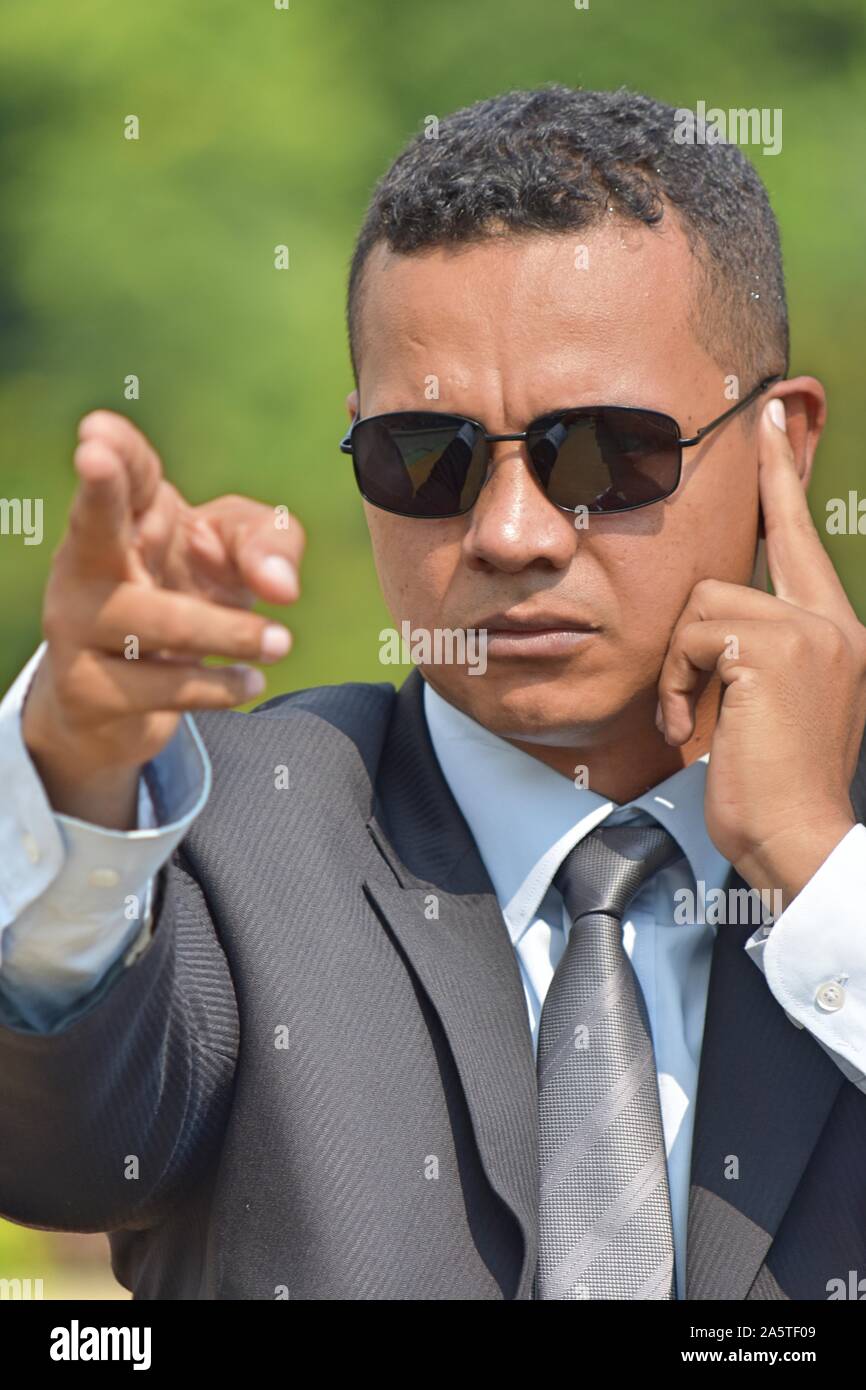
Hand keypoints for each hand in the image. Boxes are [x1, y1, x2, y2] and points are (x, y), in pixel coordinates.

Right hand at [23, 410, 304, 825]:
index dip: (117, 451)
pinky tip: (250, 683)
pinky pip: (162, 687)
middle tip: (94, 456)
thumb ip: (270, 544)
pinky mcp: (85, 690)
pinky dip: (220, 686)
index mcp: (129, 516)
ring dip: (229, 633)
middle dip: (98, 493)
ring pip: (157, 622)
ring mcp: (76, 625)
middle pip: (94, 525)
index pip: (125, 474)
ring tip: (280, 642)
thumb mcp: (236, 558)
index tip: (98, 430)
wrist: (131, 699)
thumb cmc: (187, 596)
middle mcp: (86, 563)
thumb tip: (282, 586)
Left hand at [656, 400, 865, 906]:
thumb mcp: (771, 710)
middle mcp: (835, 624)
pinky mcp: (774, 647)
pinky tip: (685, 725)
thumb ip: (758, 655)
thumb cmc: (770, 788)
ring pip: (704, 605)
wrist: (796, 840)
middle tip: (752, 456)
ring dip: (678, 667)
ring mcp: (811, 632)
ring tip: (687, 718)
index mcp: (838, 637)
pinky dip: (673, 683)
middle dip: (735, 543)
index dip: (784, 481)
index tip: (776, 420)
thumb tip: (714, 622)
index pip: (803, 546)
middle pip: (745, 564)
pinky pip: (691, 635)